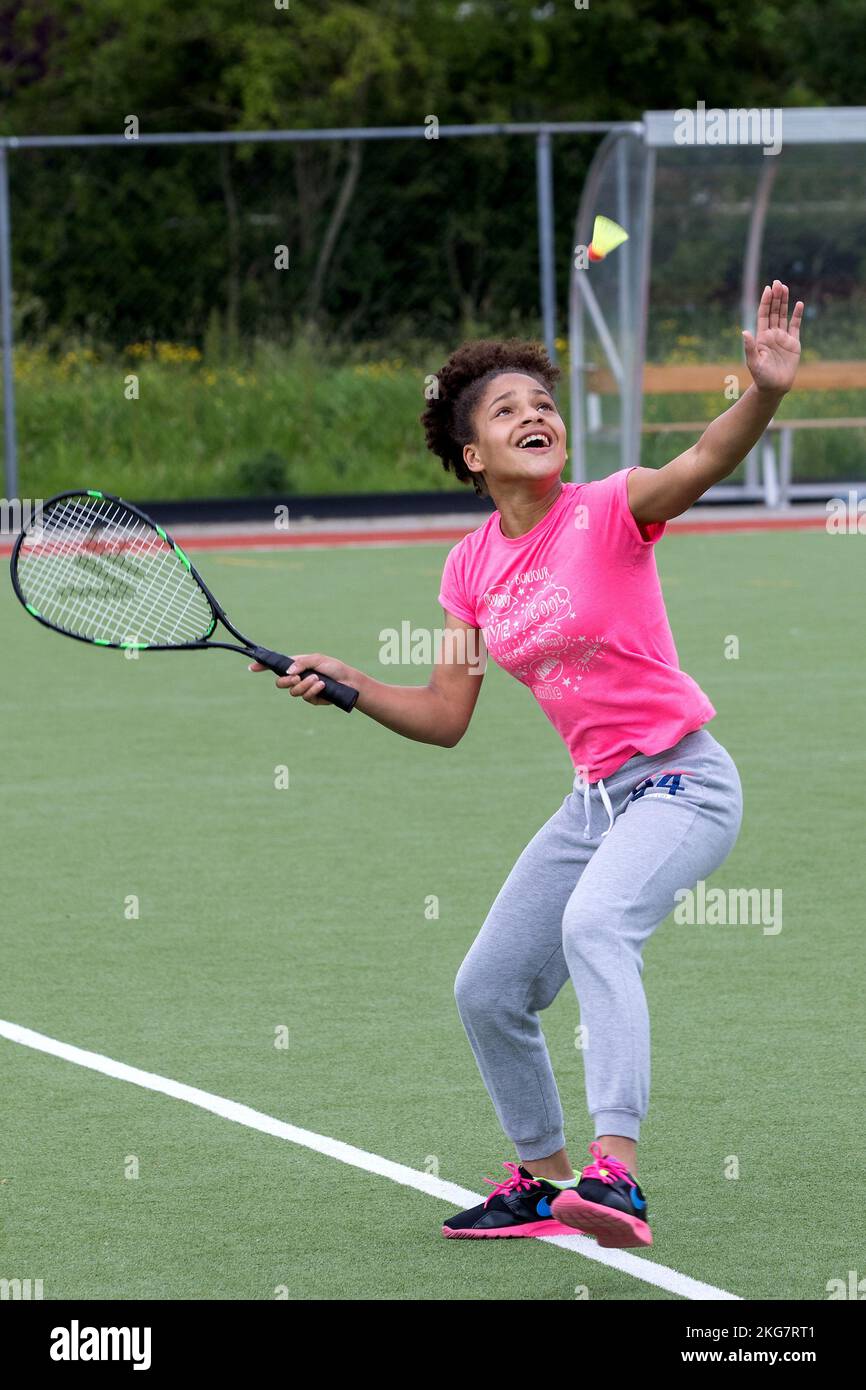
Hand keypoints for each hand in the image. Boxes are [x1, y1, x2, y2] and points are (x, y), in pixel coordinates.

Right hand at [248, 651, 356, 705]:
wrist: (348, 682)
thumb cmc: (334, 668)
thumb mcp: (317, 659)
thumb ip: (301, 663)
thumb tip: (288, 671)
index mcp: (297, 666)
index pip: (277, 666)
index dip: (263, 667)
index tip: (252, 667)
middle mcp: (298, 678)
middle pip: (280, 683)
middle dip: (286, 681)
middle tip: (297, 677)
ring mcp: (304, 689)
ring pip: (293, 692)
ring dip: (305, 685)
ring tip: (318, 679)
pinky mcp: (311, 699)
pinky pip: (305, 697)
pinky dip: (313, 690)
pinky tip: (322, 685)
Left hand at [742, 279, 803, 394]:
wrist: (774, 388)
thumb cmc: (761, 377)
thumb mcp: (753, 362)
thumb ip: (749, 347)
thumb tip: (744, 332)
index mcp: (761, 337)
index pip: (764, 315)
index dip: (765, 302)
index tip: (768, 288)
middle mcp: (772, 334)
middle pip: (774, 312)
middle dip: (775, 297)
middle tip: (777, 283)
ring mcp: (783, 338)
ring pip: (784, 315)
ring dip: (784, 302)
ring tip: (785, 287)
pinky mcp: (793, 343)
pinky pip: (795, 326)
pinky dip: (797, 315)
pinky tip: (799, 304)